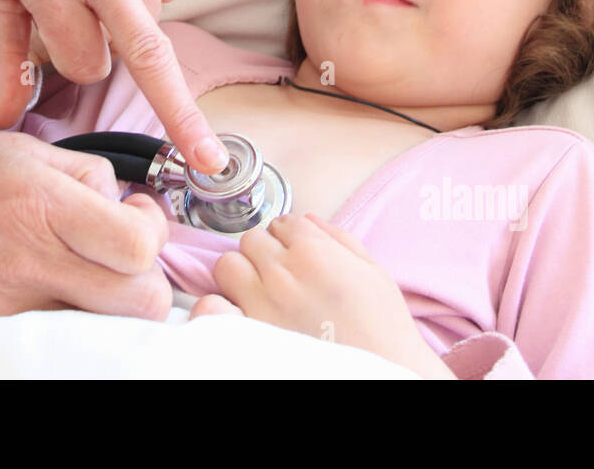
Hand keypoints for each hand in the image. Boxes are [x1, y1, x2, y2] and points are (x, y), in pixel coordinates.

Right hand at [0, 130, 172, 320]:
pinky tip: (43, 291)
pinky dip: (67, 320)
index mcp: (38, 204)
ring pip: (107, 325)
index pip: (141, 244)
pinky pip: (59, 337)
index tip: (136, 217)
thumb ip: (68, 168)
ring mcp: (15, 312)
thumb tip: (114, 192)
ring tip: (80, 272)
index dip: (154, 231)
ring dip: (109, 301)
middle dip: (145, 279)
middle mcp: (32, 264)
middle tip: (120, 255)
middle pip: (142, 301)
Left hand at [188, 213, 455, 377]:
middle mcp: (282, 271)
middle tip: (281, 274)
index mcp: (314, 250)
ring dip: (240, 272)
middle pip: (252, 239)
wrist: (379, 372)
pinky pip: (211, 306)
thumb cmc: (382, 327)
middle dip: (265, 252)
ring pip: (227, 263)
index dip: (291, 237)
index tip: (297, 254)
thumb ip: (338, 238)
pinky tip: (234, 312)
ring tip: (259, 292)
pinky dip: (216, 306)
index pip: (283, 222)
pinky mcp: (246, 332)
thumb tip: (308, 220)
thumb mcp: (373, 271)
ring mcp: (260, 302)